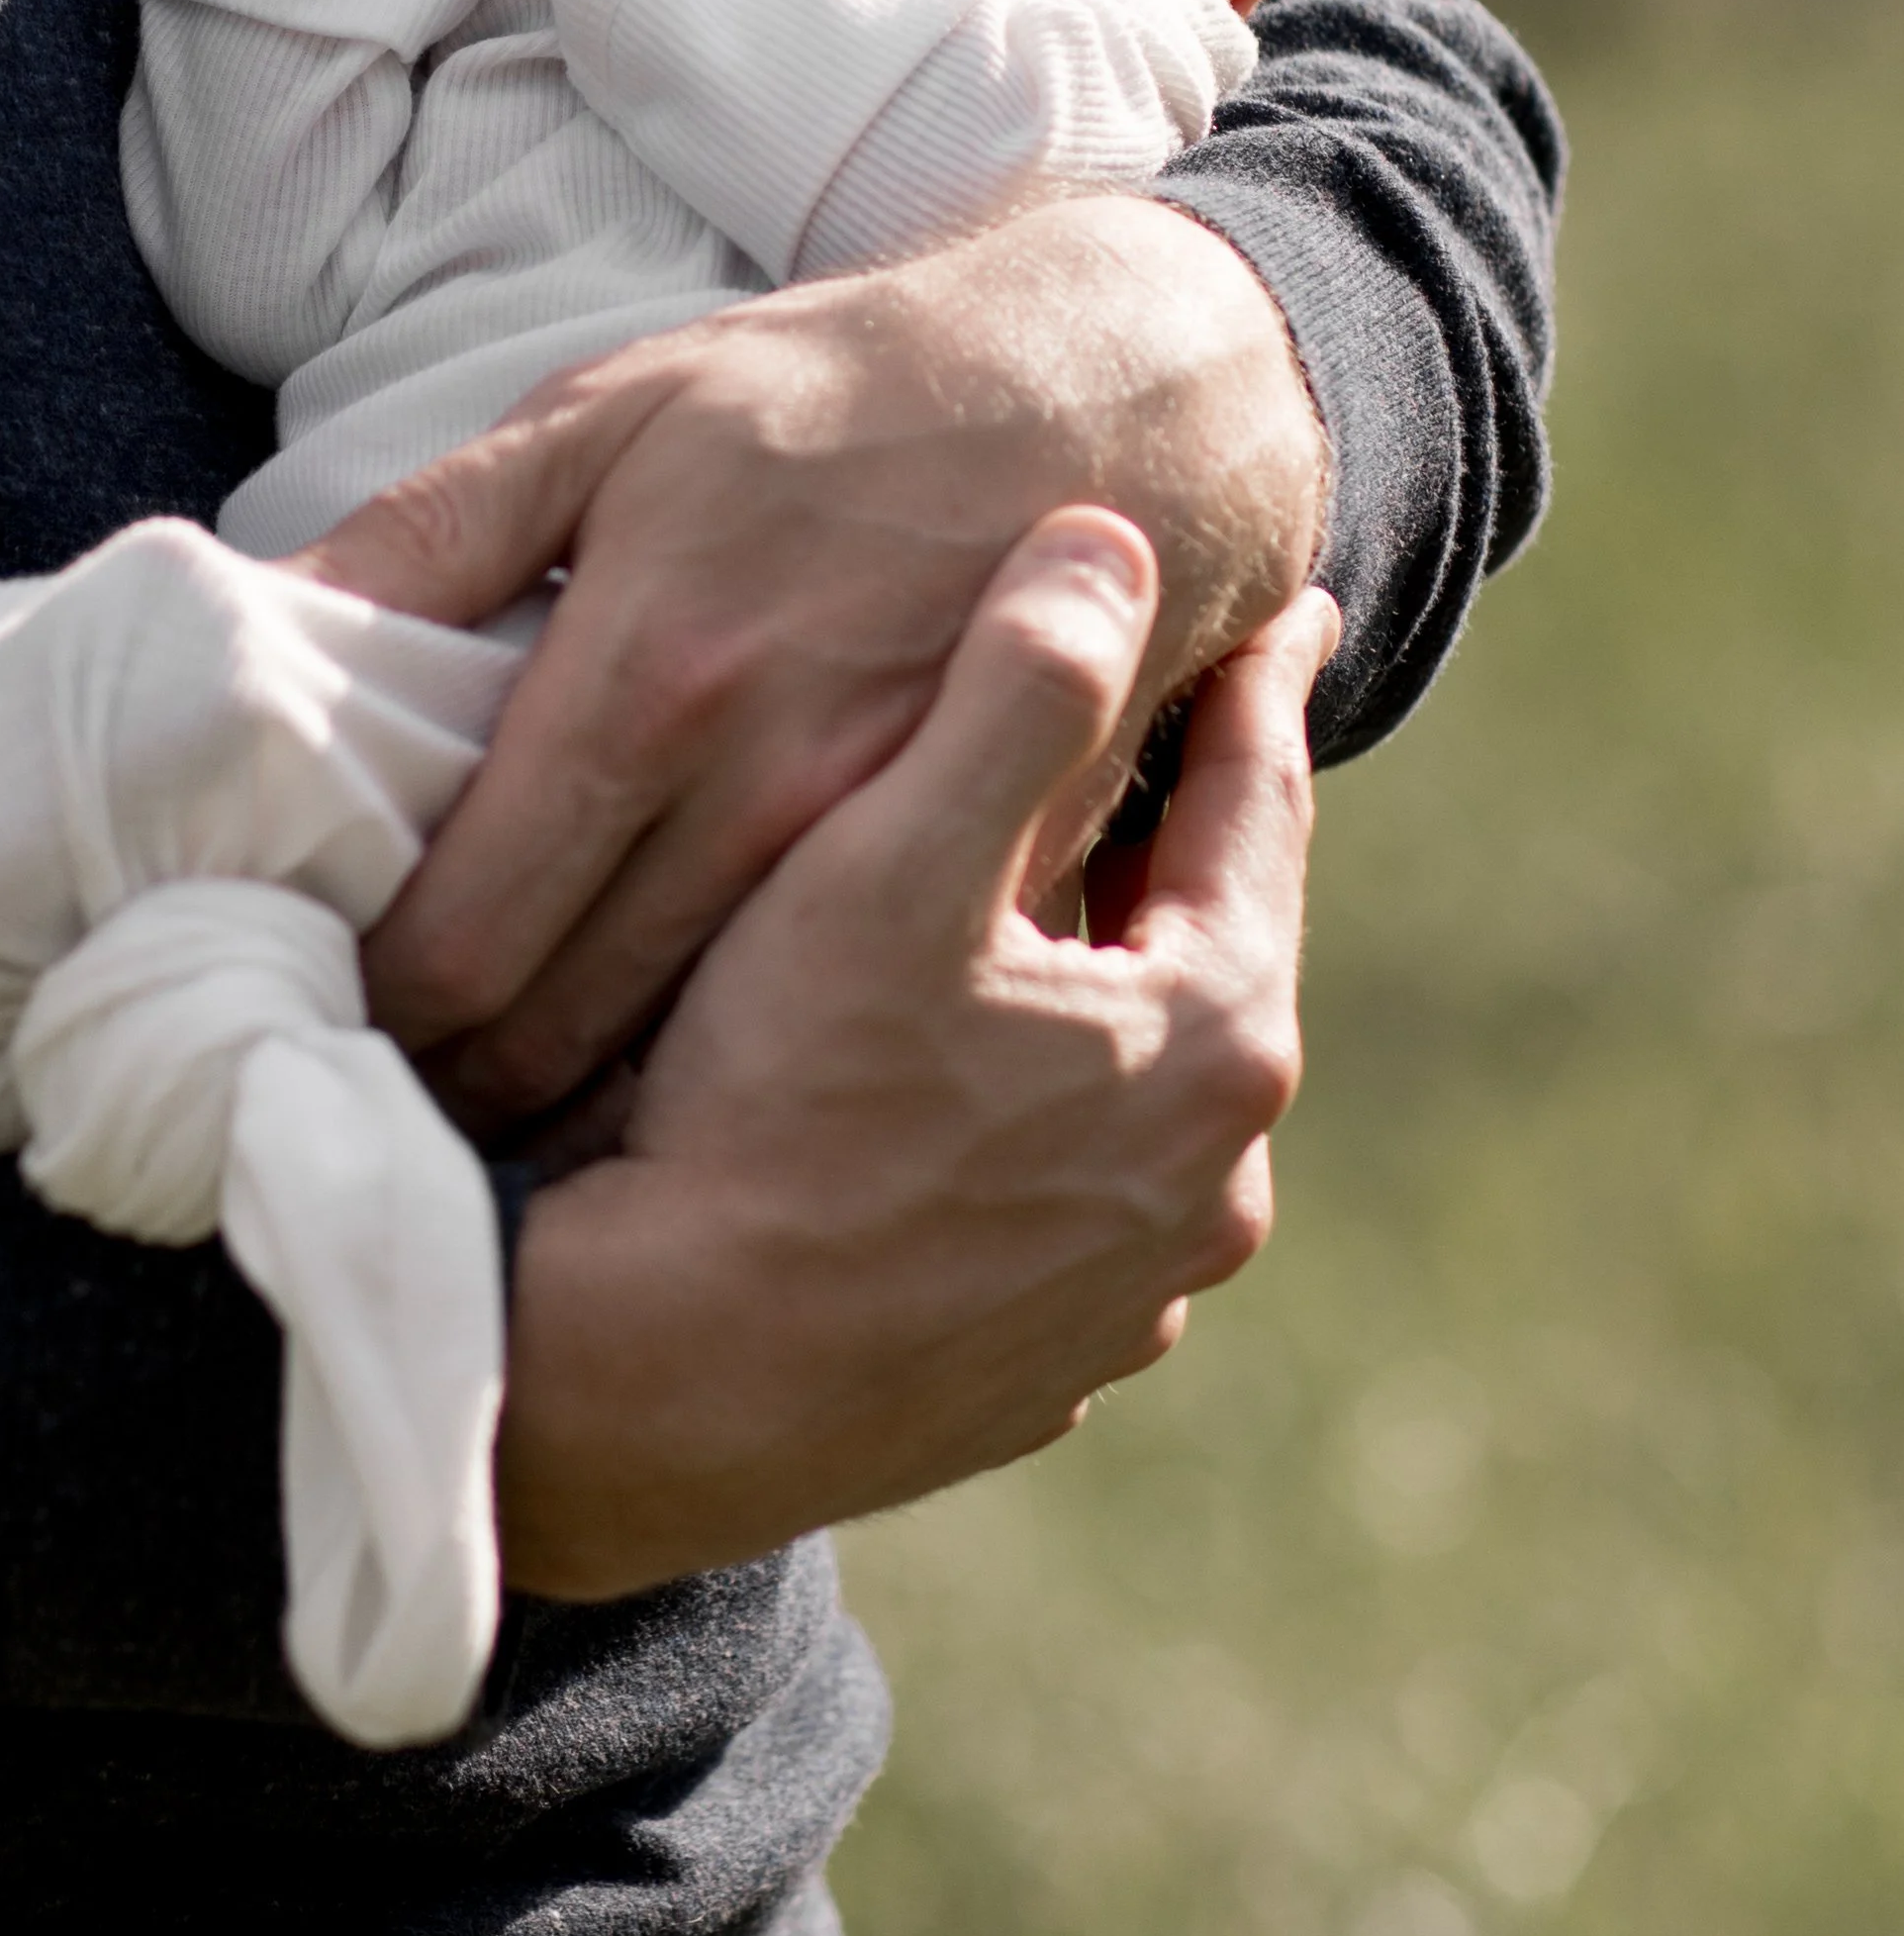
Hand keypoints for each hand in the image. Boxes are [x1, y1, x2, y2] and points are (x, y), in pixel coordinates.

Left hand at [304, 191, 1326, 1126]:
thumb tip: (258, 618)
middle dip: (448, 1090)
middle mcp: (766, 791)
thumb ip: (430, 533)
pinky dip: (734, 1077)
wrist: (1116, 390)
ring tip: (479, 1124)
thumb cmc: (833, 395)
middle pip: (559, 1034)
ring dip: (574, 1113)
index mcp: (649, 675)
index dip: (364, 1014)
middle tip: (366, 1103)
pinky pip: (831, 1029)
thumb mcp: (610, 411)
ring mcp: (886, 858)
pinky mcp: (987, 888)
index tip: (303, 1026)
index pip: (460, 938)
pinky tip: (662, 1087)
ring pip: (685, 1065)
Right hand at [494, 521, 1334, 1596]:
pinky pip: (1061, 1185)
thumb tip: (1115, 541)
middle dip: (1176, 830)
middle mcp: (1205, 1185)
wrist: (652, 1394)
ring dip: (1099, 976)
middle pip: (1204, 945)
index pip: (1255, 811)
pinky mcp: (1032, 1367)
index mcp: (1211, 1042)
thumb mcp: (889, 862)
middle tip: (1167, 725)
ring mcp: (1124, 1296)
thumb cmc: (768, 1110)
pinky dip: (1031, 1104)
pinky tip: (954, 1072)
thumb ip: (1017, 689)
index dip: (1258, 687)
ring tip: (1048, 888)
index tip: (1283, 598)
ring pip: (1131, 1075)